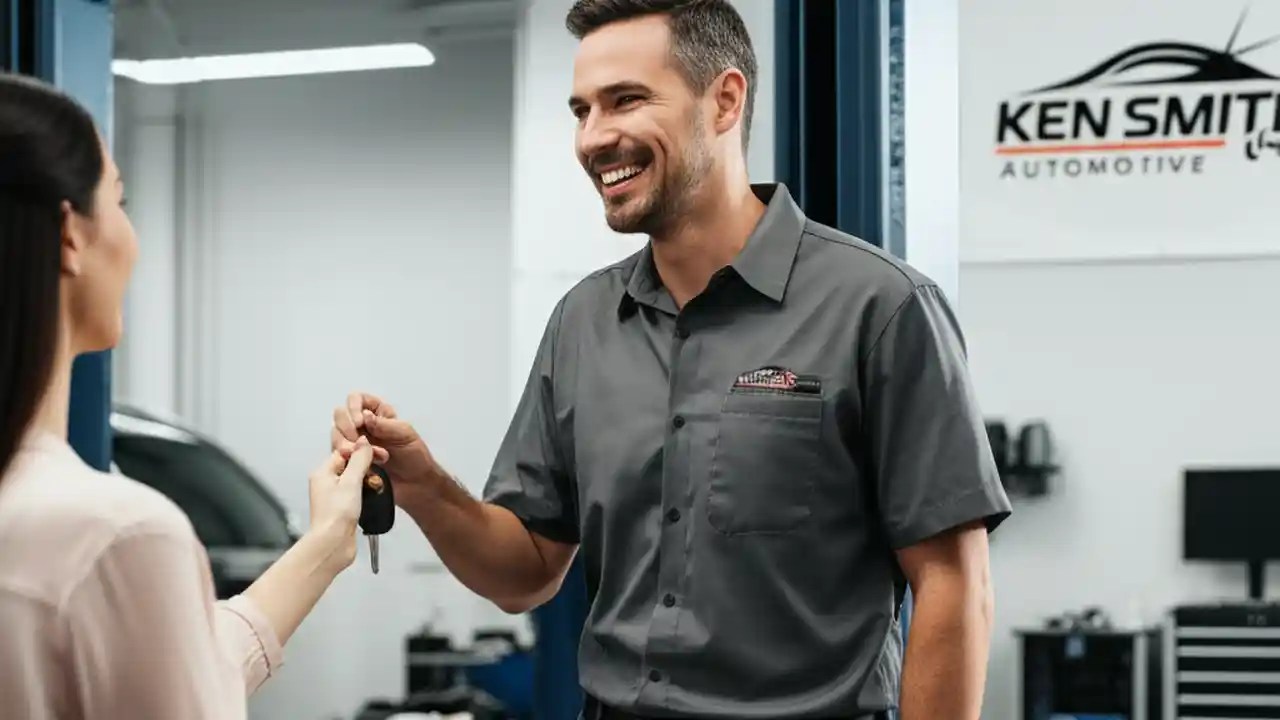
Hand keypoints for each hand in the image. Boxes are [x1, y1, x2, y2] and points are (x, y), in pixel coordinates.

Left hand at [307, 436, 373, 570]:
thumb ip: (359, 459)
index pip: (344, 452)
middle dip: (366, 469)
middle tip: (376, 473)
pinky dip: (366, 494)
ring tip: (374, 488)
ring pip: (355, 480)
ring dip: (367, 482)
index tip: (376, 454)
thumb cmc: (335, 516)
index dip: (361, 452)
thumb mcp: (351, 481)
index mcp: (323, 473)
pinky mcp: (342, 508)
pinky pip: (357, 494)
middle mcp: (326, 483)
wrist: (333, 544)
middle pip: (350, 465)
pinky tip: (371, 498)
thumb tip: (363, 443)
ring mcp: (334, 497)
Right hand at [332, 392, 442, 501]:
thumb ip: (384, 424)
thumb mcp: (405, 435)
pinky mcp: (350, 460)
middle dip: (347, 429)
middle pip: (340, 415)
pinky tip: (364, 467)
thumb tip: (364, 416)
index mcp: (378, 412)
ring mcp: (355, 443)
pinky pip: (338, 456)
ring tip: (371, 458)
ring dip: (349, 446)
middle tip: (361, 443)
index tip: (359, 423)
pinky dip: (348, 460)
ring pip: (336, 436)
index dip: (353, 408)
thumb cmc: (416, 456)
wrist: (416, 485)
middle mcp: (363, 425)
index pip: (356, 398)